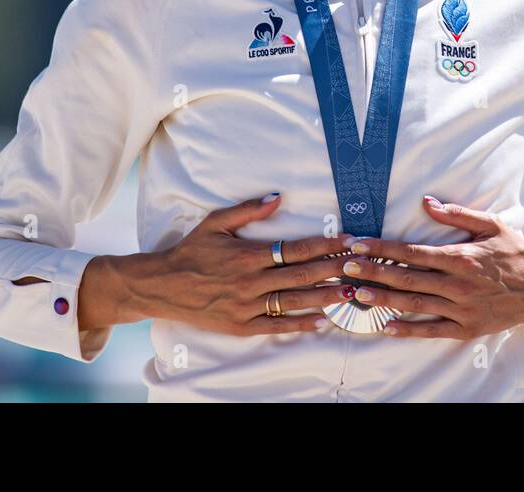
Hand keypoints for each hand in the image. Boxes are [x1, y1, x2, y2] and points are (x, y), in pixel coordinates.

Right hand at [128, 193, 357, 334]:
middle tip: (360, 264)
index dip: (325, 244)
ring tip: (352, 293)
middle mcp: (251, 280)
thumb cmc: (190, 251)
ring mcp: (246, 305)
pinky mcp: (241, 325)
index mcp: (248, 254)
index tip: (348, 240)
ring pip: (294, 301)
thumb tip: (278, 198)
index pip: (295, 248)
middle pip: (301, 274)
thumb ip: (248, 210)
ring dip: (325, 297)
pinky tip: (321, 322)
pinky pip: (275, 326)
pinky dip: (300, 324)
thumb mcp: (215, 223)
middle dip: (334, 269)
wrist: (162, 285)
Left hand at [336, 196, 523, 338]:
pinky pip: (431, 329)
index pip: (413, 251)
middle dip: (373, 272)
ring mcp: (462, 309)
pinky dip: (407, 329)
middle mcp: (459, 284)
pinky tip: (385, 326)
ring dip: (383, 299)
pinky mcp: (466, 328)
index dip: (382, 248)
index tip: (358, 244)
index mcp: (461, 257)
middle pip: (407, 278)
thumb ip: (457, 213)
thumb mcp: (491, 225)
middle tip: (345, 268)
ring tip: (356, 294)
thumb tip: (426, 201)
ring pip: (415, 304)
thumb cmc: (515, 253)